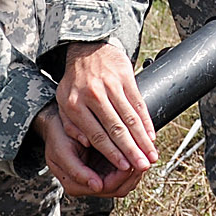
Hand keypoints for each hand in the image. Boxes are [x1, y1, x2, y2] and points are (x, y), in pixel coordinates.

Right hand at [32, 103, 139, 197]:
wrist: (56, 126)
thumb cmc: (58, 137)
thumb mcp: (62, 152)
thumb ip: (77, 170)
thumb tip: (97, 186)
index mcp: (75, 184)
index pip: (106, 188)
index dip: (121, 176)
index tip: (131, 163)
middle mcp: (89, 185)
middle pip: (120, 188)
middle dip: (134, 174)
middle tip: (144, 159)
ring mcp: (99, 177)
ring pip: (126, 182)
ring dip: (137, 170)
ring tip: (144, 154)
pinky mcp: (106, 168)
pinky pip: (125, 172)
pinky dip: (134, 163)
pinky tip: (140, 150)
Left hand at [52, 40, 156, 194]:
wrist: (87, 48)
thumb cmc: (75, 81)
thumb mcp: (63, 103)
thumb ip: (71, 125)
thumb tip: (87, 144)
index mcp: (75, 104)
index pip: (96, 134)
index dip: (111, 152)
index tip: (122, 167)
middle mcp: (94, 95)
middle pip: (116, 128)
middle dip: (131, 150)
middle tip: (142, 167)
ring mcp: (111, 85)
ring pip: (130, 117)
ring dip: (142, 139)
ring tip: (151, 155)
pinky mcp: (126, 78)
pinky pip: (139, 103)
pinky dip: (147, 121)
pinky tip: (152, 135)